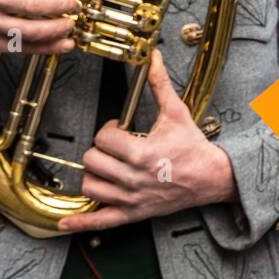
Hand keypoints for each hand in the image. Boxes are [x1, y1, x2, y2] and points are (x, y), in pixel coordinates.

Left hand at [59, 49, 236, 231]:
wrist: (212, 177)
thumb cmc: (193, 147)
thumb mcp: (176, 113)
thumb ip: (160, 84)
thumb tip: (152, 57)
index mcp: (141, 153)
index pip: (103, 139)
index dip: (108, 129)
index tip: (119, 128)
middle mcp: (133, 178)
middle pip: (92, 161)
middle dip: (100, 150)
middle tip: (114, 147)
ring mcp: (131, 198)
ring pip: (90, 186)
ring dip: (94, 174)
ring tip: (107, 167)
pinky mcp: (133, 213)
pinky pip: (101, 221)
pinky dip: (82, 222)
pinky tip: (66, 222)